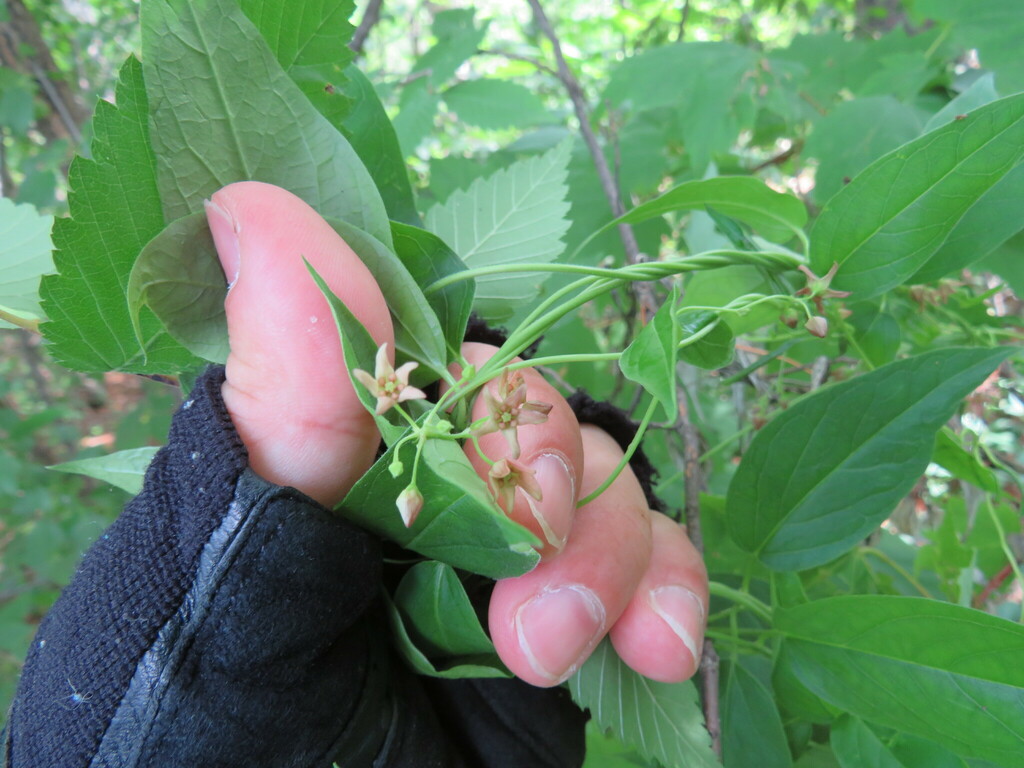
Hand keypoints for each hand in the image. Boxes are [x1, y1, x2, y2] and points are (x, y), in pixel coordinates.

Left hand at [205, 181, 708, 686]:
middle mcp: (412, 490)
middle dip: (537, 473)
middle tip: (518, 563)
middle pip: (521, 407)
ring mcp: (499, 558)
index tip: (463, 422)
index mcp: (319, 454)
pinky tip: (657, 646)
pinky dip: (669, 587)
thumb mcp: (231, 590)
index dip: (454, 374)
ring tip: (556, 647)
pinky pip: (653, 563)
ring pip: (599, 477)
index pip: (411, 344)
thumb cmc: (215, 748)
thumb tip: (256, 211)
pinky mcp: (572, 622)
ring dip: (603, 545)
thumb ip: (271, 422)